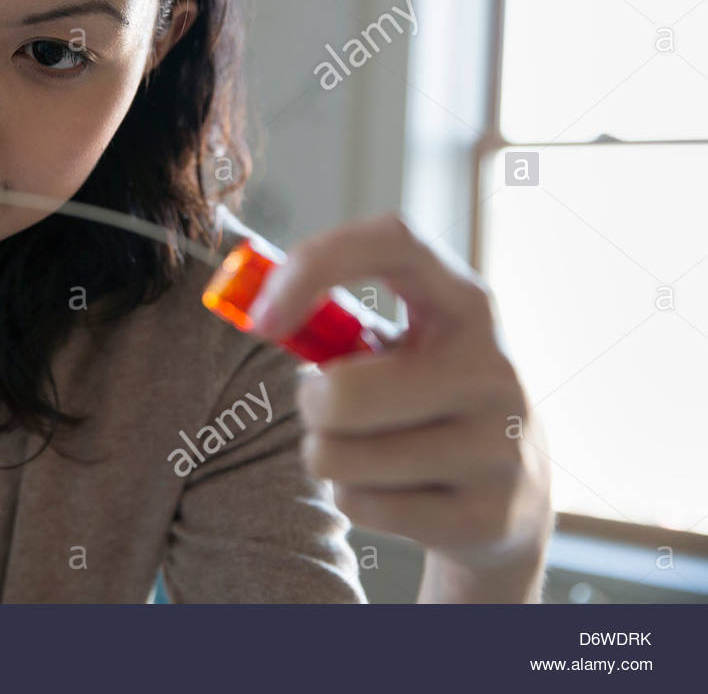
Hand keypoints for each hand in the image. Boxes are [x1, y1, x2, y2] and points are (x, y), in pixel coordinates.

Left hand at [246, 212, 553, 600]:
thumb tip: (247, 306)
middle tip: (327, 406)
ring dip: (327, 455)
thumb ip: (326, 319)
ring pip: (337, 456)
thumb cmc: (419, 397)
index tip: (262, 319)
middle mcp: (492, 369)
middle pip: (341, 393)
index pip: (395, 243)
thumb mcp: (393, 346)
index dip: (316, 265)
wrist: (513, 494)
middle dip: (309, 405)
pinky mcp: (487, 517)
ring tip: (368, 449)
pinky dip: (353, 498)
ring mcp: (499, 446)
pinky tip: (395, 489)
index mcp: (465, 304)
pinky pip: (360, 506)